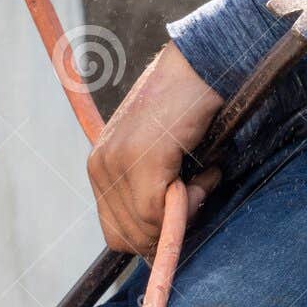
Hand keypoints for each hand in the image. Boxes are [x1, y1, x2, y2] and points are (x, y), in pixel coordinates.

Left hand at [88, 43, 224, 256]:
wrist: (199, 67)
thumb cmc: (184, 110)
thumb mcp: (155, 156)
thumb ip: (147, 190)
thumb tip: (159, 238)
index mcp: (99, 168)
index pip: (115, 233)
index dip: (150, 236)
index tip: (179, 213)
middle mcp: (100, 167)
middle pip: (128, 238)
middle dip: (167, 229)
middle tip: (195, 193)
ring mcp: (118, 164)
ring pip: (146, 228)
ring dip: (184, 211)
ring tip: (201, 177)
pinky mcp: (142, 160)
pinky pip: (159, 213)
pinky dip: (193, 200)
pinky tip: (206, 172)